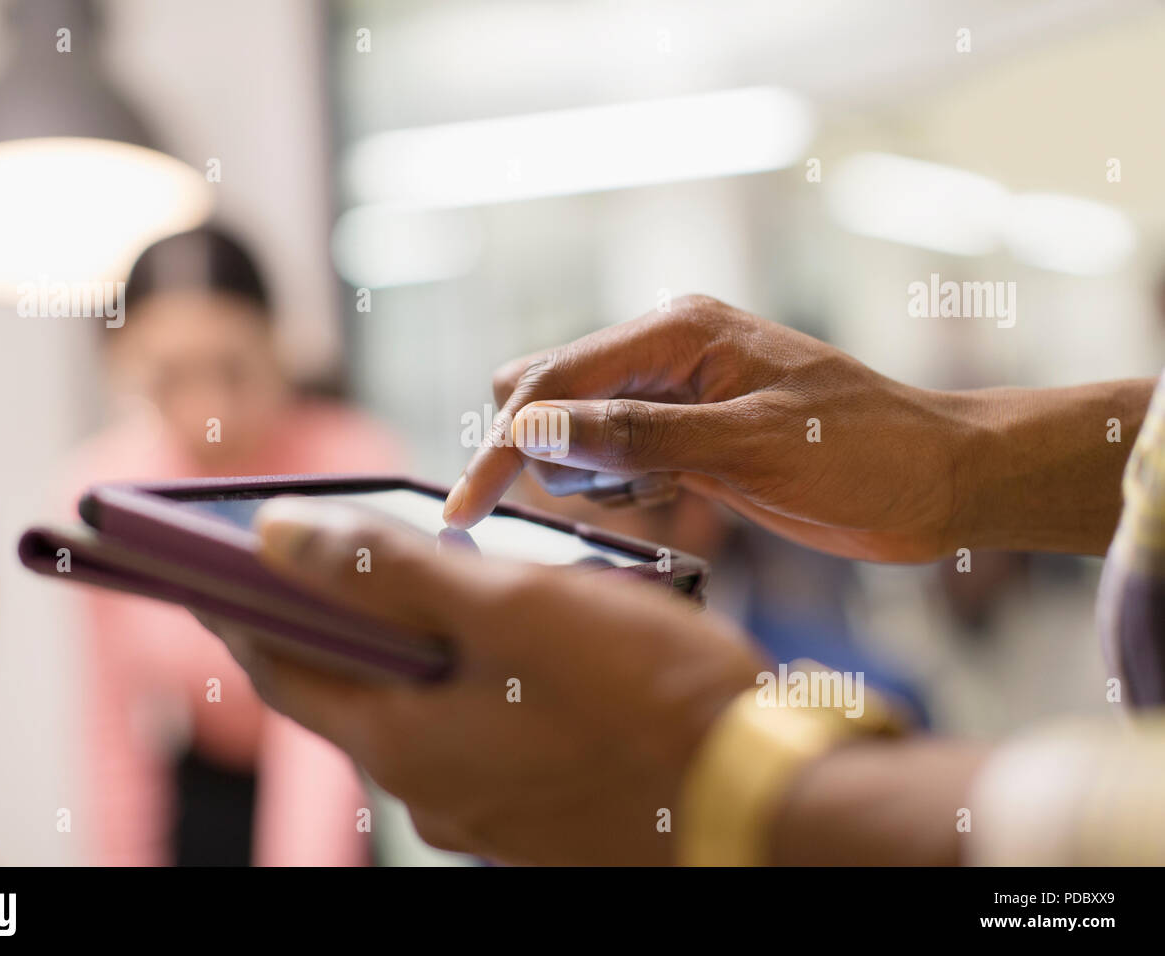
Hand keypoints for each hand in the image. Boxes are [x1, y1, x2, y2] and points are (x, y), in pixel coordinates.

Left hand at [199, 496, 766, 864]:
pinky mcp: (542, 813)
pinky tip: (501, 642)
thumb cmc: (642, 694)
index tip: (200, 563)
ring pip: (418, 712)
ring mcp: (490, 813)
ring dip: (401, 649)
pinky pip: (474, 735)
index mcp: (405, 742)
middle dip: (322, 623)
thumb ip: (385, 569)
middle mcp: (434, 794)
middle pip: (350, 692)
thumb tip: (277, 537)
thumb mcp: (507, 605)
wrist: (764, 802)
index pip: (282, 668)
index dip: (237, 609)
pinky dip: (461, 682)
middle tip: (305, 560)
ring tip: (412, 583)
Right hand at [443, 295, 1150, 560]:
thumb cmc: (867, 453)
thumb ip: (638, 435)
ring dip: (595, 477)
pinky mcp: (690, 437)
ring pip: (579, 433)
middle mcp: (668, 353)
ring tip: (669, 498)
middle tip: (612, 499)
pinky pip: (618, 460)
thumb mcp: (751, 446)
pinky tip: (684, 500)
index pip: (555, 381)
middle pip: (551, 394)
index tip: (464, 509)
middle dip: (548, 455)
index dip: (504, 444)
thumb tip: (534, 427)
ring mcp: (677, 396)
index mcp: (678, 331)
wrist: (940, 484)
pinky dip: (625, 488)